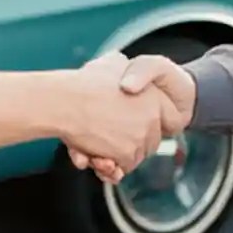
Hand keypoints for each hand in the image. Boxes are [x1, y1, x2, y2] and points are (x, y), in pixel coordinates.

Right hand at [68, 54, 196, 182]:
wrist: (64, 101)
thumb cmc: (82, 83)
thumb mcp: (111, 63)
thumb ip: (125, 67)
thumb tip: (124, 64)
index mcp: (155, 96)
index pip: (169, 119)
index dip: (149, 123)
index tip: (133, 125)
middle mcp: (152, 117)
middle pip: (151, 141)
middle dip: (132, 142)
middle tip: (110, 136)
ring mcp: (141, 136)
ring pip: (136, 156)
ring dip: (118, 156)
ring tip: (97, 145)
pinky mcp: (127, 154)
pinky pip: (122, 168)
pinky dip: (108, 167)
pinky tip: (93, 155)